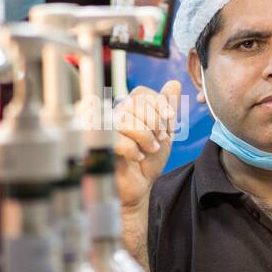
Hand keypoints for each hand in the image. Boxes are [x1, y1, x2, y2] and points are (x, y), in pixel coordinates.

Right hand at [114, 80, 180, 209]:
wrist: (139, 187)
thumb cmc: (148, 161)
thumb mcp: (164, 132)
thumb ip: (168, 108)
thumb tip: (174, 83)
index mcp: (127, 110)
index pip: (141, 93)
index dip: (159, 104)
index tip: (170, 120)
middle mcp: (112, 116)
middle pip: (133, 102)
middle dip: (154, 121)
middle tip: (160, 138)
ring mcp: (103, 131)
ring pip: (124, 118)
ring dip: (145, 135)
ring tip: (151, 149)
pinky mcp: (98, 147)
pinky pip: (116, 139)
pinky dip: (133, 149)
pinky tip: (137, 157)